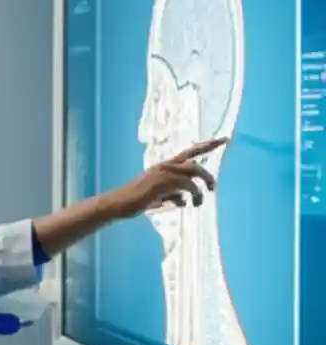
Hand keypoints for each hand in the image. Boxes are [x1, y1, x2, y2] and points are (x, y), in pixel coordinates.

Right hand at [106, 138, 226, 218]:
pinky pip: (189, 185)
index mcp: (164, 167)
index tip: (224, 139)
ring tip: (202, 199)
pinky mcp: (163, 181)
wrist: (119, 204)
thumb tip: (184, 200)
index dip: (208, 145)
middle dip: (208, 171)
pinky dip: (193, 195)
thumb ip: (172, 194)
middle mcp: (165, 165)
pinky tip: (187, 205)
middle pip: (194, 158)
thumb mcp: (159, 197)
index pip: (190, 152)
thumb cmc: (137, 201)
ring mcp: (164, 172)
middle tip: (214, 187)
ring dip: (204, 183)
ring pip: (195, 170)